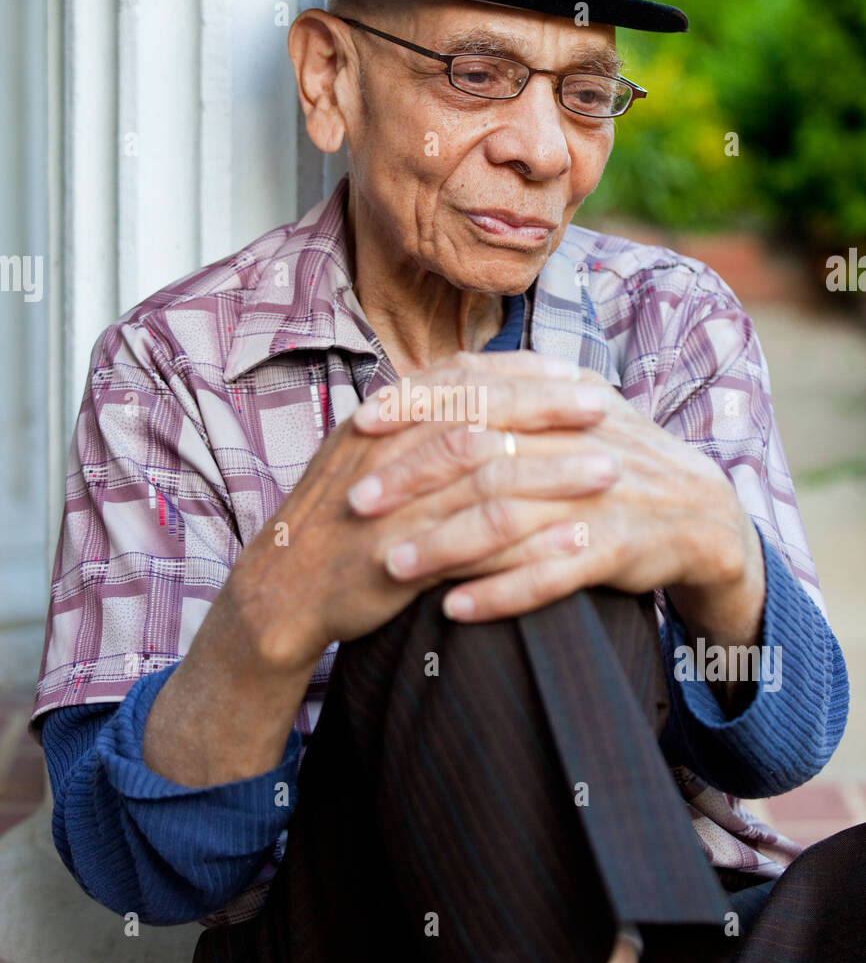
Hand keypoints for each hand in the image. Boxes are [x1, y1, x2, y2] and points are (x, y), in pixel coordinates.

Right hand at [225, 351, 613, 670]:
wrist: (282, 589)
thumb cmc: (336, 519)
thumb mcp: (367, 453)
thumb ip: (417, 420)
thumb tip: (475, 385)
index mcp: (382, 422)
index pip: (462, 379)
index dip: (522, 374)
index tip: (574, 373)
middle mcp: (386, 454)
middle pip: (482, 418)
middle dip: (548, 410)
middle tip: (604, 406)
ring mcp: (394, 509)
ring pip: (487, 478)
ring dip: (554, 473)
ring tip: (608, 470)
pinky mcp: (401, 562)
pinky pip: (477, 549)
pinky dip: (531, 544)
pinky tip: (576, 542)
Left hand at [347, 368, 763, 633]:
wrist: (698, 511)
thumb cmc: (608, 461)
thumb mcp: (566, 411)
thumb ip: (502, 394)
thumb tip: (418, 383)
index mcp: (560, 395)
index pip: (475, 387)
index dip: (414, 404)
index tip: (358, 426)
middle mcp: (578, 437)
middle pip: (481, 451)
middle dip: (412, 478)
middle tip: (355, 503)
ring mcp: (600, 493)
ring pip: (510, 516)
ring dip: (445, 544)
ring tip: (391, 566)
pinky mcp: (620, 546)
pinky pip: (553, 573)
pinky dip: (501, 592)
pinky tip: (454, 609)